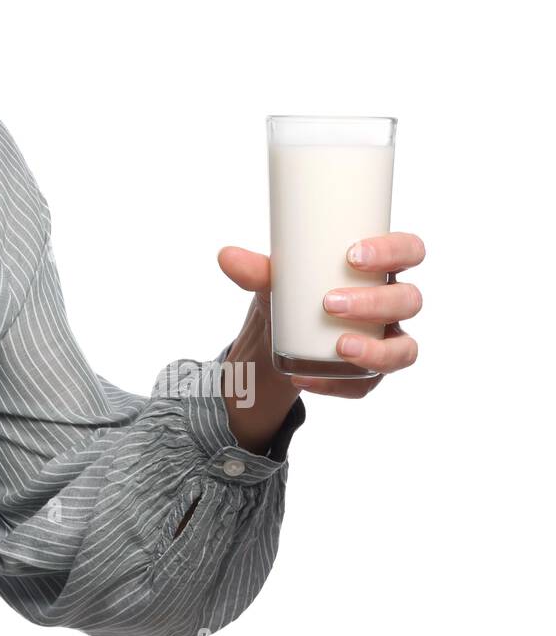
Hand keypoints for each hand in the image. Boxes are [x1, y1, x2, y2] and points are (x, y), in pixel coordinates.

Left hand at [218, 232, 424, 397]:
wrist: (277, 336)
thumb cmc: (290, 292)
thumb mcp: (272, 280)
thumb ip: (254, 270)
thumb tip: (226, 257)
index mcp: (378, 268)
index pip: (408, 250)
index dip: (394, 251)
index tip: (353, 255)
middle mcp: (391, 303)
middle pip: (409, 300)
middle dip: (375, 302)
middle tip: (330, 303)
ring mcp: (387, 339)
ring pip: (403, 349)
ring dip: (375, 350)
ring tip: (339, 346)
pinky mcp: (371, 373)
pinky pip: (369, 384)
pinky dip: (340, 384)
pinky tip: (310, 381)